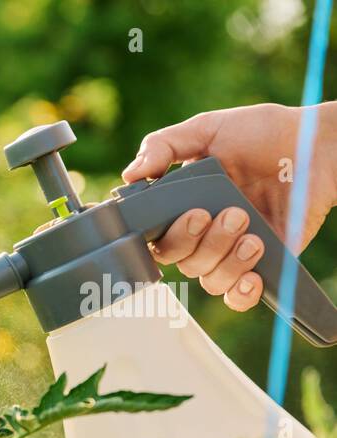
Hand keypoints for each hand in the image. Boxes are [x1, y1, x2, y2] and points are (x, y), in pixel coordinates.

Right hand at [123, 103, 336, 311]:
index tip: (192, 214)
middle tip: (231, 212)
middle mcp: (203, 233)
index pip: (154, 237)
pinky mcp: (261, 265)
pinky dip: (239, 293)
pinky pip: (236, 297)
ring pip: (207, 278)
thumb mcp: (208, 129)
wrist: (317, 146)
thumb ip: (163, 145)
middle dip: (201, 241)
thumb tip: (130, 175)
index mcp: (183, 205)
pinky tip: (252, 275)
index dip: (161, 236)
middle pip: (178, 260)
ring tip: (252, 233)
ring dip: (226, 258)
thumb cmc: (265, 134)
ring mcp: (231, 251)